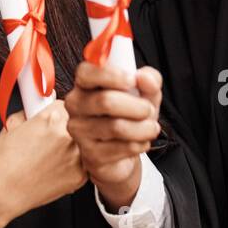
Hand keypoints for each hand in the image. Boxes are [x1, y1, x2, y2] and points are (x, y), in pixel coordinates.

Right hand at [0, 100, 85, 227]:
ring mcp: (76, 157)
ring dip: (74, 144)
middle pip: (77, 122)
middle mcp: (67, 135)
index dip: (58, 113)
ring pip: (84, 142)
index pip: (66, 104)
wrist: (2, 191)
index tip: (54, 119)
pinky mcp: (81, 176)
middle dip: (66, 127)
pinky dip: (75, 163)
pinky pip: (85, 162)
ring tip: (54, 154)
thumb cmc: (4, 160)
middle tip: (52, 137)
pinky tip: (58, 167)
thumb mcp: (13, 123)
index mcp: (51, 118)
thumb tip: (40, 103)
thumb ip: (32, 110)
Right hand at [65, 62, 162, 210]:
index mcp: (85, 83)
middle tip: (149, 110)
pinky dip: (139, 144)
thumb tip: (145, 78)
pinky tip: (140, 142)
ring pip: (116, 127)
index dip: (111, 75)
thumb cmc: (130, 116)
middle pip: (105, 101)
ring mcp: (79, 130)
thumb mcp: (145, 93)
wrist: (124, 151)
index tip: (133, 80)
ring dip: (143, 128)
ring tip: (150, 128)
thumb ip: (149, 80)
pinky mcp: (90, 154)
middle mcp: (76, 104)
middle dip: (137, 106)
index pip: (87, 72)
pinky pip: (121, 147)